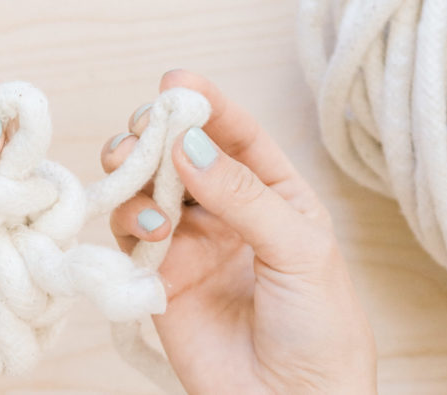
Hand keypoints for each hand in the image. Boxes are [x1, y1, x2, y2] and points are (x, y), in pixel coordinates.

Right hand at [103, 70, 375, 393]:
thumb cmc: (319, 328)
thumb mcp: (297, 249)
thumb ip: (242, 195)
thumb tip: (188, 144)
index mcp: (275, 195)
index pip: (237, 136)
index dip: (207, 105)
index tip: (175, 84)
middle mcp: (227, 213)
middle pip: (179, 155)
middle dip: (157, 134)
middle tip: (144, 132)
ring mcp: (190, 244)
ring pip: (146, 189)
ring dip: (135, 175)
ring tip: (139, 183)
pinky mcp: (158, 277)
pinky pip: (129, 234)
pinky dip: (127, 221)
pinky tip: (148, 232)